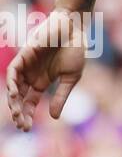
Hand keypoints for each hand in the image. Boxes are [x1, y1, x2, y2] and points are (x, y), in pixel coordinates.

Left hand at [7, 9, 87, 131]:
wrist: (74, 28)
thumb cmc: (76, 49)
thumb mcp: (71, 77)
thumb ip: (61, 96)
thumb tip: (53, 118)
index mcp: (43, 81)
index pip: (30, 102)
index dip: (27, 115)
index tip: (26, 128)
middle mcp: (31, 76)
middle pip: (19, 98)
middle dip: (19, 113)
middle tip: (21, 125)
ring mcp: (26, 66)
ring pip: (13, 88)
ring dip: (13, 102)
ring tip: (17, 114)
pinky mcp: (23, 55)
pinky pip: (12, 72)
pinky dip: (11, 84)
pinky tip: (15, 95)